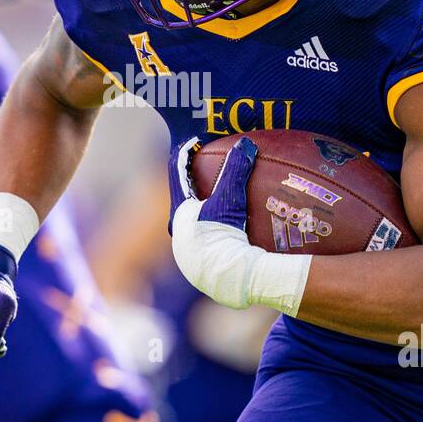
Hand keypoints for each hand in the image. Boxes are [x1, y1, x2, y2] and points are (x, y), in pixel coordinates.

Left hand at [167, 135, 308, 315]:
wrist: (229, 280)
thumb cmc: (224, 237)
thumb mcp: (230, 200)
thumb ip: (236, 169)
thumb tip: (245, 143)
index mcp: (178, 212)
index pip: (176, 171)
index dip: (186, 152)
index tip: (198, 141)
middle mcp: (179, 231)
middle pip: (185, 196)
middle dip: (197, 180)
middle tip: (212, 165)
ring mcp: (190, 249)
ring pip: (197, 219)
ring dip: (210, 204)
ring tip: (228, 194)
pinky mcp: (203, 264)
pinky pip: (211, 236)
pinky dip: (221, 225)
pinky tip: (242, 227)